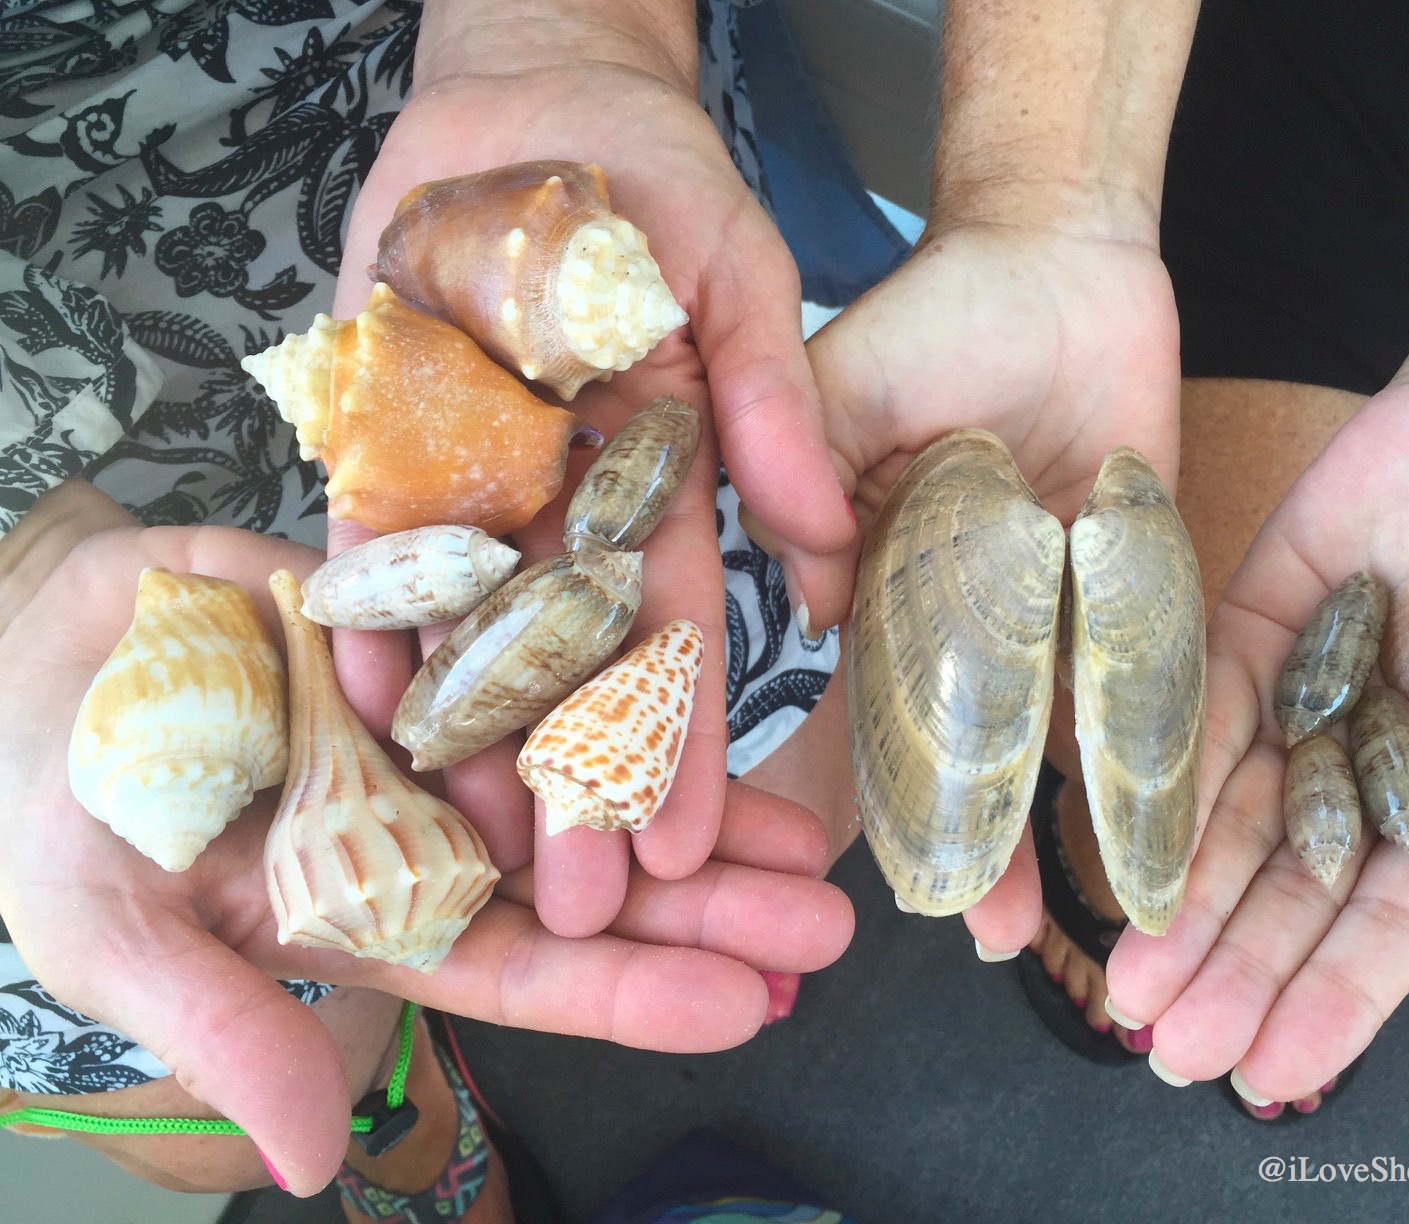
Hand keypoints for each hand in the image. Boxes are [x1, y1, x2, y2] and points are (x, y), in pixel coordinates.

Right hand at [0, 526, 852, 1193]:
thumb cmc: (53, 805)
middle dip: (707, 904)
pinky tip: (697, 658)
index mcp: (379, 904)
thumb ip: (225, 1026)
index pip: (524, 963)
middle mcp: (434, 817)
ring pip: (589, 757)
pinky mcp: (431, 612)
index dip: (629, 989)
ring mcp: (440, 713)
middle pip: (590, 871)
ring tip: (805, 831)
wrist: (29, 645)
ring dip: (691, 791)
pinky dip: (612, 645)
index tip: (741, 1010)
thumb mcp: (117, 927)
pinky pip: (535, 629)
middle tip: (827, 927)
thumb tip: (307, 1164)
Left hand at [327, 34, 850, 935]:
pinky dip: (365, 620)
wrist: (533, 96)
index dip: (683, 736)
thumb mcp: (744, 282)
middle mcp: (563, 506)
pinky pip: (366, 545)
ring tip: (478, 854)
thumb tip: (821, 548)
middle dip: (578, 783)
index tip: (696, 840)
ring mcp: (468, 480)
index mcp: (661, 483)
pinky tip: (368, 711)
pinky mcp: (378, 441)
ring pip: (467, 631)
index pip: (677, 629)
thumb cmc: (659, 184)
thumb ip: (779, 408)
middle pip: (569, 662)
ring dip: (473, 740)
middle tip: (586, 906)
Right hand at [788, 220, 1181, 949]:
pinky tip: (1138, 835)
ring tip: (1037, 922)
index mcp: (868, 579)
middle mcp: (947, 617)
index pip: (858, 706)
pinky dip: (1129, 759)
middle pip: (949, 750)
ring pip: (1034, 743)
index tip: (864, 863)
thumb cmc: (937, 310)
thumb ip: (807, 471)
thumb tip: (811, 601)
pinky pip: (1123, 690)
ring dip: (1037, 827)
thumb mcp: (843, 379)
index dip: (867, 787)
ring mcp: (1033, 614)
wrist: (1068, 262)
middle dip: (958, 838)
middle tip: (974, 926)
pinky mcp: (1115, 596)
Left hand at [1106, 379, 1408, 1099]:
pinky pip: (1202, 719)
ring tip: (1133, 985)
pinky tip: (1130, 855)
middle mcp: (1368, 777)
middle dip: (1236, 972)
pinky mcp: (1248, 638)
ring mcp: (1305, 710)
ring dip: (1186, 906)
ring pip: (1232, 825)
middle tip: (1169, 1046)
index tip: (1268, 1071)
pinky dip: (1166, 783)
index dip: (1331, 1001)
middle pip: (1293, 895)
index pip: (1387, 931)